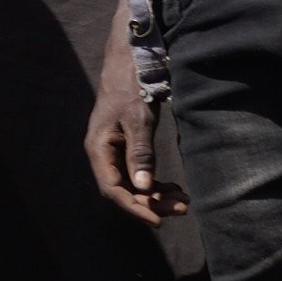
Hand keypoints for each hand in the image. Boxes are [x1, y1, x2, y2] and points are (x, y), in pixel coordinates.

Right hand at [86, 19, 186, 225]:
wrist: (130, 60)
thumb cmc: (131, 87)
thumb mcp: (138, 119)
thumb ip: (140, 153)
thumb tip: (144, 187)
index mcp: (98, 149)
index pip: (113, 189)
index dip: (135, 207)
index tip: (160, 220)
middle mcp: (103, 154)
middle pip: (124, 190)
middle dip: (151, 202)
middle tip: (182, 207)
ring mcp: (114, 151)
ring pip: (133, 184)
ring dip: (156, 195)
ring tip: (183, 200)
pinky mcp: (126, 146)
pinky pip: (138, 173)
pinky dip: (155, 183)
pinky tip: (173, 186)